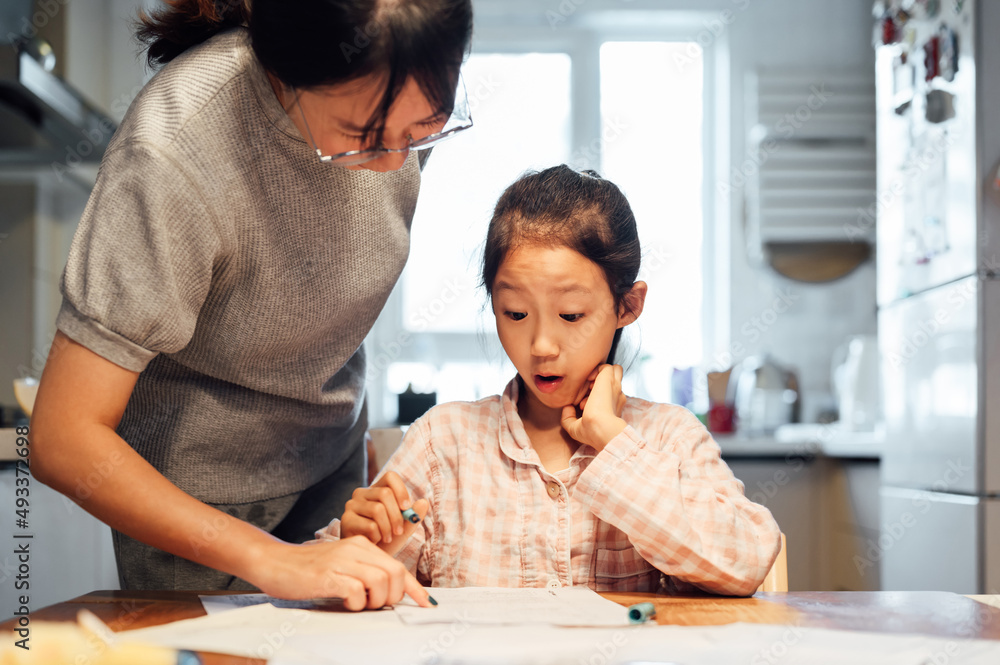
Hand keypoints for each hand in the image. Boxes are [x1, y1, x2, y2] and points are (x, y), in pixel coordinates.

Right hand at [251, 536, 432, 608]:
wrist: (274, 562)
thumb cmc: (308, 569)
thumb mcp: (342, 564)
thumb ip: (364, 573)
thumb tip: (389, 593)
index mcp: (362, 546)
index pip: (398, 566)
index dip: (415, 588)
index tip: (427, 604)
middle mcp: (355, 549)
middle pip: (395, 573)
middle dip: (395, 596)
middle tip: (378, 605)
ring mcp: (341, 561)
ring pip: (381, 581)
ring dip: (377, 601)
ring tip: (361, 603)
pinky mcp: (327, 576)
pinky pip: (357, 591)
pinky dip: (357, 603)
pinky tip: (345, 602)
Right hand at [341, 471, 428, 556]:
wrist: (368, 559)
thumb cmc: (386, 540)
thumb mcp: (404, 527)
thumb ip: (413, 515)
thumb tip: (424, 502)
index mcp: (376, 490)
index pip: (390, 477)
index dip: (401, 490)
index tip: (407, 508)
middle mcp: (361, 494)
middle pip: (385, 493)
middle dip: (397, 515)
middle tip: (399, 531)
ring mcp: (351, 505)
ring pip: (377, 509)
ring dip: (388, 528)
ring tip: (388, 538)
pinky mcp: (346, 520)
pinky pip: (369, 525)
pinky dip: (377, 536)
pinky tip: (374, 541)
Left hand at [560, 364, 626, 452]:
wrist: (601, 428)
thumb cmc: (592, 433)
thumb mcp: (575, 428)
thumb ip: (569, 418)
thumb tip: (568, 407)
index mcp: (612, 407)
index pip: (607, 394)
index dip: (593, 395)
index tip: (583, 406)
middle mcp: (616, 396)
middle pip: (613, 380)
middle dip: (600, 381)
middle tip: (589, 391)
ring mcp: (615, 387)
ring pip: (613, 371)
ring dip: (600, 374)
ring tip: (590, 385)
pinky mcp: (609, 380)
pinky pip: (606, 367)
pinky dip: (596, 370)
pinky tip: (589, 380)